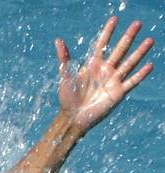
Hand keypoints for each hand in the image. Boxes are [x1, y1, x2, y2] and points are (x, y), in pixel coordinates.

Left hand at [56, 16, 153, 132]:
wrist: (73, 118)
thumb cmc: (68, 99)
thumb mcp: (65, 77)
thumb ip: (64, 59)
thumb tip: (58, 41)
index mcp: (93, 65)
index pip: (103, 44)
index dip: (108, 32)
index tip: (115, 19)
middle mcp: (105, 71)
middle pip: (120, 50)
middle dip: (128, 37)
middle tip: (138, 23)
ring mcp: (113, 81)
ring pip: (129, 63)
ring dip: (139, 52)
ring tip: (149, 40)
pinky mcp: (118, 93)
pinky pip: (131, 82)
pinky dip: (140, 75)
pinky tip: (149, 65)